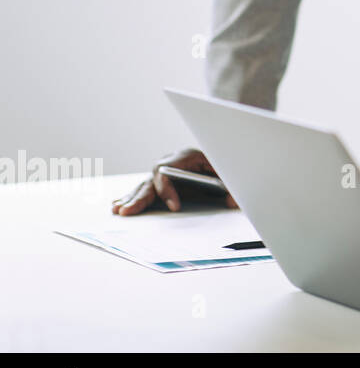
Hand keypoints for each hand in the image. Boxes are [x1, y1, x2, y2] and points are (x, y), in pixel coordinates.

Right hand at [110, 148, 235, 214]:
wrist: (225, 155)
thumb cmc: (225, 163)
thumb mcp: (228, 172)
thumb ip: (231, 186)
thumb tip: (232, 202)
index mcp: (187, 156)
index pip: (167, 172)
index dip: (168, 190)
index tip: (175, 208)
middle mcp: (172, 163)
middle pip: (151, 180)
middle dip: (140, 197)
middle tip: (129, 212)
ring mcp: (166, 171)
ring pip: (145, 185)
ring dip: (131, 199)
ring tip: (118, 211)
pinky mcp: (163, 181)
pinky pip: (145, 189)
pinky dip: (132, 197)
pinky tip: (118, 206)